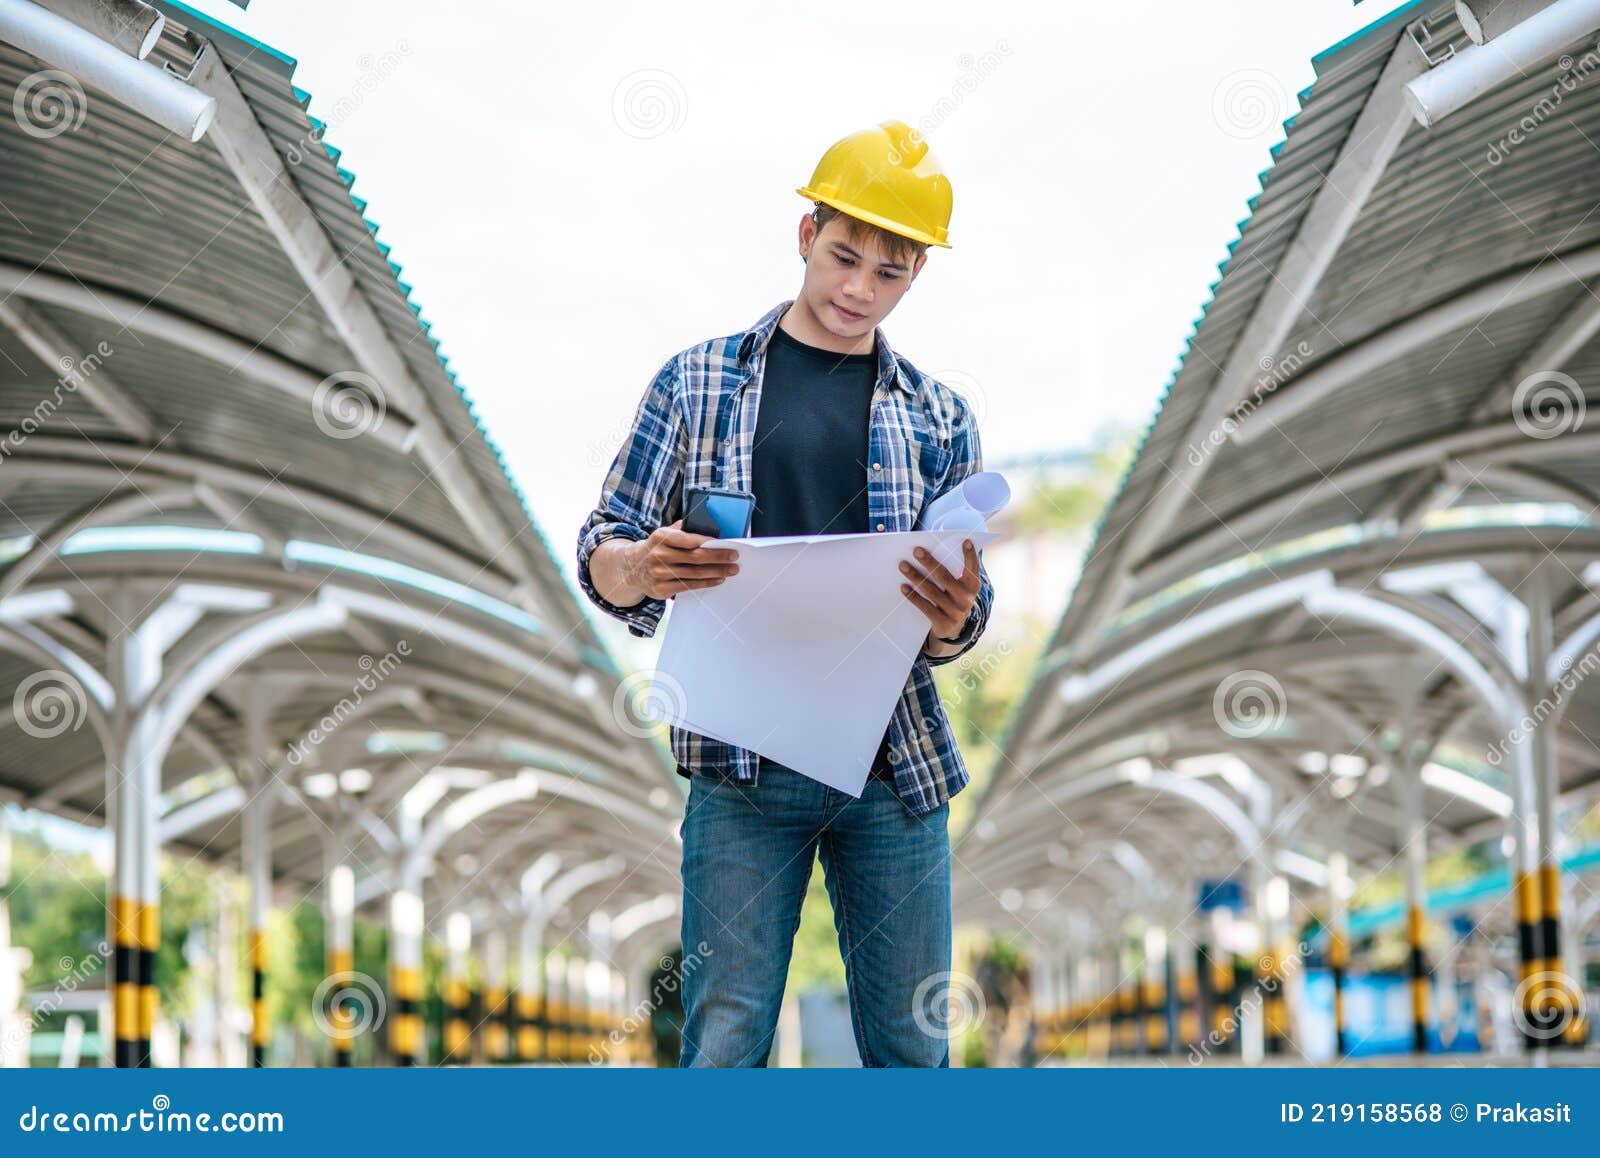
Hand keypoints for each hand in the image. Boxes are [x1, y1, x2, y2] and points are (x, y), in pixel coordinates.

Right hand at [622, 520, 739, 598]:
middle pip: (696, 557)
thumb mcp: (663, 534)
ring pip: (695, 573)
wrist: (632, 568)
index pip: (689, 539)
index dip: (709, 542)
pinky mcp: (661, 589)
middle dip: (719, 557)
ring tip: (731, 569)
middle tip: (734, 557)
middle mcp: (659, 555)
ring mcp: (659, 573)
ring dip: (717, 572)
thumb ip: (681, 530)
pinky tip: (718, 579)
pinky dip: (707, 583)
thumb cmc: (655, 548)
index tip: (726, 543)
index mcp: (661, 537)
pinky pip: (689, 586)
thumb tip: (707, 525)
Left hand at [898, 539, 979, 641]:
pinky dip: (913, 596)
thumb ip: (954, 571)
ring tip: (903, 565)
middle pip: (945, 577)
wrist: (954, 629)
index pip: (972, 568)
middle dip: (929, 562)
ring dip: (915, 576)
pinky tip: (903, 586)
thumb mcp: (959, 586)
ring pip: (931, 591)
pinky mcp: (944, 623)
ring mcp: (955, 612)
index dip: (970, 555)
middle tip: (916, 551)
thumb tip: (933, 552)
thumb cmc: (953, 598)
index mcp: (972, 586)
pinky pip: (925, 607)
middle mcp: (966, 599)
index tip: (965, 541)